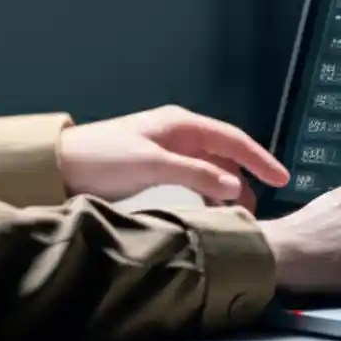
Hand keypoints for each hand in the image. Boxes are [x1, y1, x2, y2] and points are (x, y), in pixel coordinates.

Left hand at [59, 105, 289, 208]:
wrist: (58, 165)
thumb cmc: (102, 159)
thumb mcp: (151, 165)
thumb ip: (195, 175)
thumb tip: (234, 186)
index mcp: (180, 124)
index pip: (232, 139)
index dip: (259, 159)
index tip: (282, 179)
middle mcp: (177, 134)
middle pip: (223, 154)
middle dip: (245, 179)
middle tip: (258, 210)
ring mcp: (166, 150)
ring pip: (209, 168)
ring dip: (225, 189)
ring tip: (236, 216)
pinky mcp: (153, 168)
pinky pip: (192, 178)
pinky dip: (206, 193)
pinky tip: (209, 211)